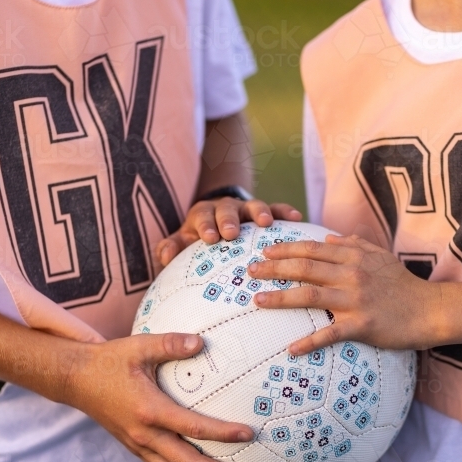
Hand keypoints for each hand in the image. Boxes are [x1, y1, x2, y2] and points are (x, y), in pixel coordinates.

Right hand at [61, 333, 256, 461]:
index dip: (223, 433)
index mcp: (149, 410)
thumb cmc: (109, 360)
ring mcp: (139, 446)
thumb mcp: (139, 346)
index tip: (248, 434)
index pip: (193, 427)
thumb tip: (201, 342)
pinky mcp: (136, 449)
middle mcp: (145, 435)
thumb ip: (170, 344)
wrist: (74, 379)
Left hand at [156, 197, 301, 266]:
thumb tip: (165, 255)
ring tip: (266, 223)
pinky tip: (296, 218)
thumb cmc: (198, 240)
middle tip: (231, 233)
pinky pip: (276, 209)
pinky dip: (284, 212)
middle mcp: (225, 209)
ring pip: (253, 206)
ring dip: (259, 212)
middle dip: (229, 220)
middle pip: (227, 210)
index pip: (202, 217)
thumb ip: (171, 248)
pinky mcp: (264, 213)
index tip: (209, 238)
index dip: (206, 225)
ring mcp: (246, 210)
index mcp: (203, 215)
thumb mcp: (182, 242)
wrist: (217, 225)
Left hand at [247, 234, 439, 353]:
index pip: (313, 248)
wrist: (429, 309)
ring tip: (257, 301)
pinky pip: (330, 334)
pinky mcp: (362, 325)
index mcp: (354, 256)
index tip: (264, 250)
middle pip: (305, 268)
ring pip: (310, 297)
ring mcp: (356, 300)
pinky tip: (290, 349)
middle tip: (250, 271)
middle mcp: (352, 274)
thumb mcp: (381, 257)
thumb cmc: (404, 284)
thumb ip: (355, 244)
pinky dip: (309, 342)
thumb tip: (330, 236)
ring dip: (280, 299)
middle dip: (273, 268)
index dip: (286, 248)